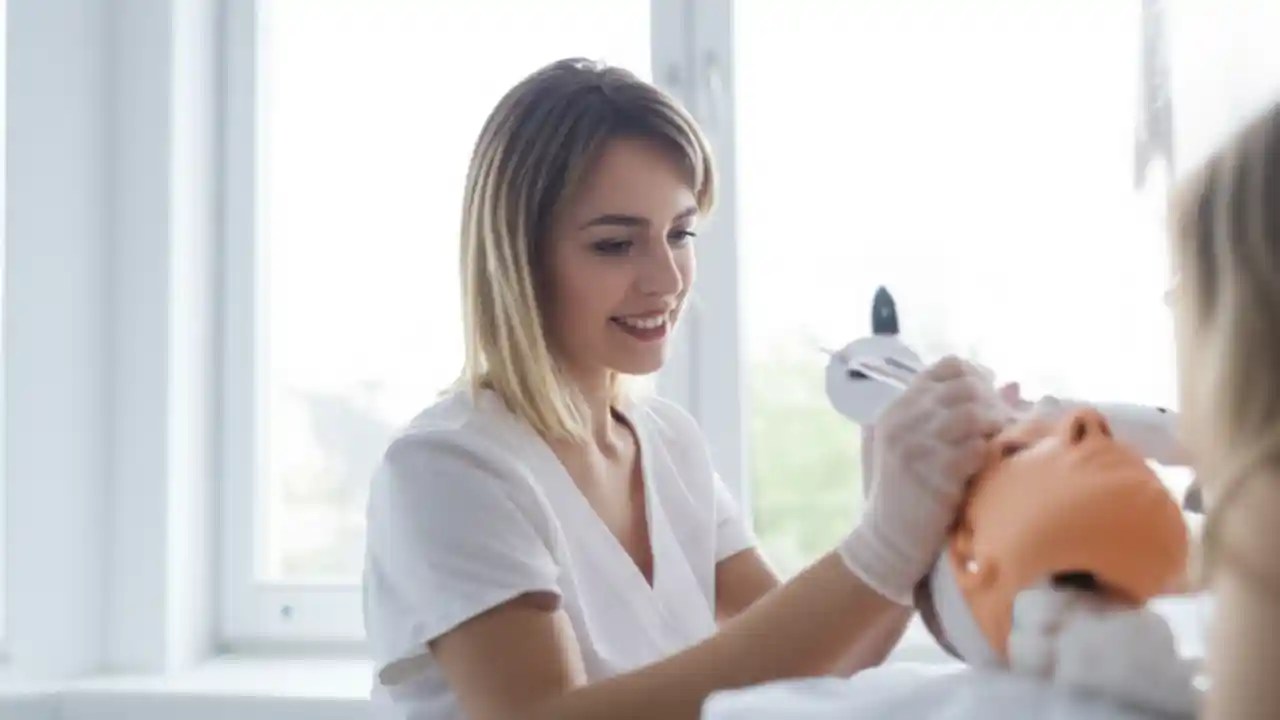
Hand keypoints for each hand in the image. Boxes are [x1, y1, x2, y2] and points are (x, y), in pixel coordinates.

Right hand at [839, 357, 1012, 605]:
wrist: (888, 541)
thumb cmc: (911, 493)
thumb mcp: (920, 446)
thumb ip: (956, 414)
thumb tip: (1013, 385)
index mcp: (897, 407)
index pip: (947, 367)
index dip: (978, 378)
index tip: (991, 400)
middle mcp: (901, 419)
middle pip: (966, 388)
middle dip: (993, 404)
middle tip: (1002, 427)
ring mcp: (914, 444)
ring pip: (974, 414)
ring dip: (994, 428)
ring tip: (996, 446)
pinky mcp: (932, 472)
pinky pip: (976, 448)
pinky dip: (988, 455)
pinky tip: (986, 468)